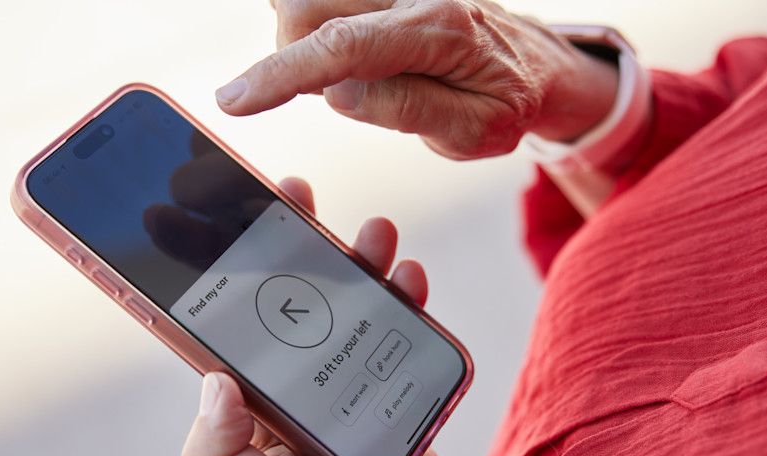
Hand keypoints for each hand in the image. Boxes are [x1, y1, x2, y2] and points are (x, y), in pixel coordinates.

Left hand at [181, 177, 505, 455]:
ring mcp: (349, 391)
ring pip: (348, 308)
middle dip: (290, 246)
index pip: (228, 327)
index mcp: (256, 412)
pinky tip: (409, 278)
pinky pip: (398, 336)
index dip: (218, 273)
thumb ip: (222, 452)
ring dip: (355, 263)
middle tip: (293, 196)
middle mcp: (297, 393)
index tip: (211, 216)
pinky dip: (404, 302)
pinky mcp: (399, 396)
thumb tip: (211, 380)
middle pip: (290, 302)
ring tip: (372, 231)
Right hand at [216, 0, 618, 158]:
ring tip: (351, 73)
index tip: (232, 100)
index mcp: (442, 31)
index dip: (280, 74)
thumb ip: (406, 109)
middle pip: (307, 8)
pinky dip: (317, 25)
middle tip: (336, 92)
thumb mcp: (471, 132)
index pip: (343, 47)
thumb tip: (337, 91)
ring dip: (306, 40)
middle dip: (295, 58)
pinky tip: (347, 49)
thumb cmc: (504, 104)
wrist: (533, 63)